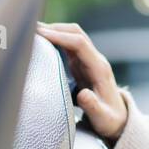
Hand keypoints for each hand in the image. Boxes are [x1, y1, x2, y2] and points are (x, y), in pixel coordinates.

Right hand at [35, 21, 128, 142]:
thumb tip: (83, 95)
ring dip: (53, 31)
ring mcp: (88, 60)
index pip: (79, 44)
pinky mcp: (81, 64)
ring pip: (71, 36)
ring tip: (32, 33)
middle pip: (75, 33)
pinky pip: (67, 46)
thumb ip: (92, 107)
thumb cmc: (109, 120)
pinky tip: (40, 42)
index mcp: (100, 69)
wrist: (117, 119)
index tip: (41, 35)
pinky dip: (54, 40)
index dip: (60, 37)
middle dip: (54, 28)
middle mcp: (95, 60)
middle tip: (31, 30)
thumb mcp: (102, 118)